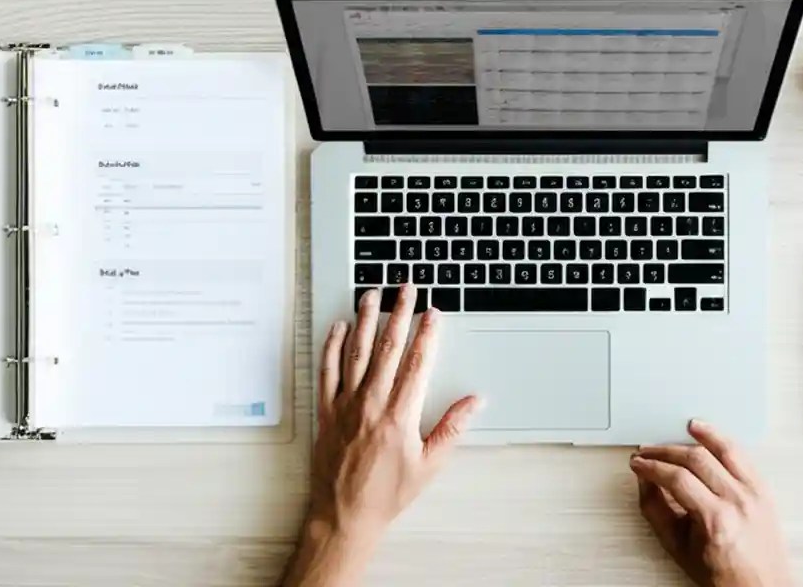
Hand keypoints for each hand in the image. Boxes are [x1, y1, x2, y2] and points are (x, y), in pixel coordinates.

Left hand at [283, 285, 479, 586]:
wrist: (344, 514)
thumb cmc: (387, 494)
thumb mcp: (430, 465)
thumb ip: (452, 429)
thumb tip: (474, 401)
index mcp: (400, 416)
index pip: (417, 363)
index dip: (427, 334)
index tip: (432, 313)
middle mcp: (372, 404)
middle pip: (388, 348)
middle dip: (399, 314)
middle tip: (405, 288)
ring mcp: (346, 405)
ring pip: (357, 352)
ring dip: (366, 319)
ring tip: (372, 294)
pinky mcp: (327, 411)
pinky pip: (328, 370)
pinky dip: (333, 346)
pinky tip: (339, 327)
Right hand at [630, 421, 793, 586]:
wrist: (760, 586)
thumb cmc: (723, 575)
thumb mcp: (678, 547)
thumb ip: (656, 510)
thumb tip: (644, 481)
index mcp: (716, 520)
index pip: (676, 479)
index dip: (651, 467)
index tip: (638, 463)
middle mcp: (738, 502)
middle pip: (696, 460)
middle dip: (665, 451)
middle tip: (647, 452)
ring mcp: (754, 493)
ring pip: (722, 450)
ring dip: (696, 436)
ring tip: (678, 429)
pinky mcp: (763, 489)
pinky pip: (741, 455)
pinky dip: (722, 439)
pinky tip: (707, 432)